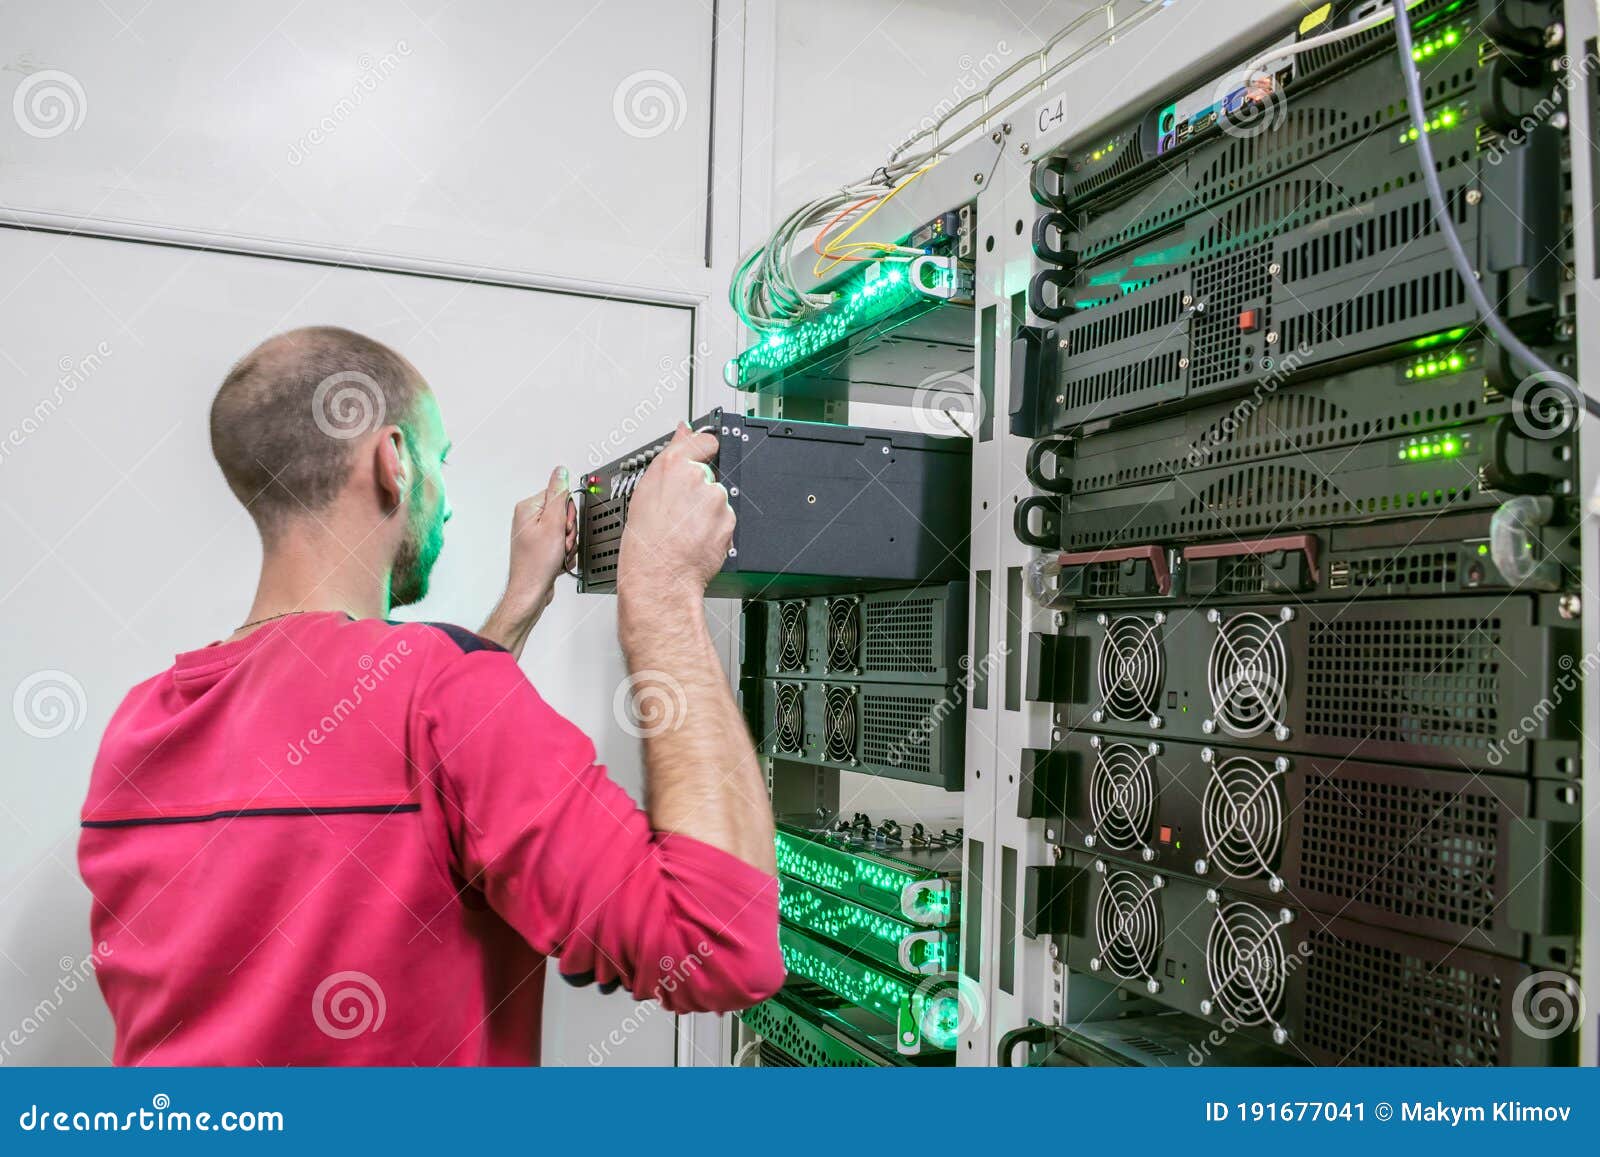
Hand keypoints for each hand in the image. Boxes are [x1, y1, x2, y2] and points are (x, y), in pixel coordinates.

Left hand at [480, 466, 575, 655]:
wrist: (531, 592)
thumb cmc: (536, 564)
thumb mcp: (552, 525)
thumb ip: (558, 495)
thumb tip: (560, 472)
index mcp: (528, 507)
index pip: (560, 496)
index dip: (567, 514)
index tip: (562, 527)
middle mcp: (528, 518)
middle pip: (563, 513)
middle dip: (568, 530)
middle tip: (560, 542)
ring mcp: (534, 533)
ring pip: (564, 529)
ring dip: (567, 543)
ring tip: (558, 553)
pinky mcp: (540, 546)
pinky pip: (561, 542)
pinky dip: (564, 552)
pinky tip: (558, 560)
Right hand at [617, 423, 732, 607]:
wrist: (660, 575)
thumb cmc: (646, 540)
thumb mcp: (646, 489)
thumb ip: (673, 453)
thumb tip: (684, 430)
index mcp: (672, 465)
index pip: (703, 440)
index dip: (704, 449)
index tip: (704, 451)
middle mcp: (697, 478)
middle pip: (708, 476)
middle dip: (699, 491)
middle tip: (679, 513)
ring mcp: (715, 499)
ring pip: (716, 499)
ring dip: (706, 512)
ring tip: (685, 530)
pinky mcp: (728, 519)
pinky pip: (725, 519)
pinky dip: (715, 528)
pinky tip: (696, 539)